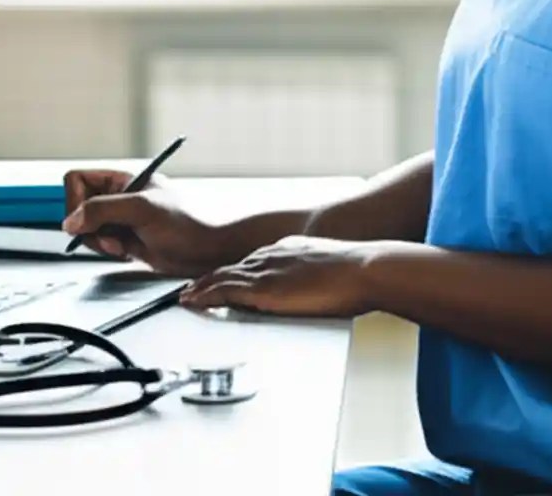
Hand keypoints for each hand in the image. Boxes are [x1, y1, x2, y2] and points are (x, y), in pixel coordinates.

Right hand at [62, 169, 229, 276]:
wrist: (208, 252)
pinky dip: (107, 251)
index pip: (78, 180)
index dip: (74, 200)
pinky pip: (100, 244)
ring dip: (98, 241)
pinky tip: (126, 252)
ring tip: (120, 245)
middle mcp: (119, 197)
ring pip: (87, 229)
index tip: (82, 219)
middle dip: (88, 226)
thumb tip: (71, 221)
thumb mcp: (142, 210)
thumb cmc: (187, 224)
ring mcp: (121, 220)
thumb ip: (104, 210)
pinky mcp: (126, 240)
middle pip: (78, 207)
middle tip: (108, 235)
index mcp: (123, 180)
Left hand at [179, 235, 374, 316]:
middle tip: (193, 288)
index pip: (253, 261)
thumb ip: (319, 276)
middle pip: (232, 267)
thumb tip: (322, 286)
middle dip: (210, 279)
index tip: (224, 279)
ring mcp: (266, 271)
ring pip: (222, 277)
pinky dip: (204, 295)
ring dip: (201, 288)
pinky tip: (191, 301)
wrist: (366, 269)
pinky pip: (223, 291)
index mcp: (289, 250)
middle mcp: (272, 255)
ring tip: (185, 297)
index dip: (235, 272)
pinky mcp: (263, 288)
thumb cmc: (361, 273)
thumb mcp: (335, 269)